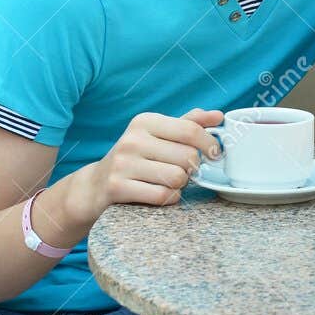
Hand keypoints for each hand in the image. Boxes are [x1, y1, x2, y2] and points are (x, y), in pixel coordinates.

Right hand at [68, 109, 222, 225]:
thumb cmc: (137, 156)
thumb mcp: (160, 134)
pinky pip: (163, 196)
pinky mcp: (118, 187)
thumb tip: (218, 116)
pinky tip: (158, 193)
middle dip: (191, 168)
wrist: (96, 184)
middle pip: (188, 157)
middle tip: (179, 170)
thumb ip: (189, 123)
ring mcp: (123, 163)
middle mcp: (132, 139)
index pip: (191, 130)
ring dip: (179, 184)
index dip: (210, 144)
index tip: (215, 154)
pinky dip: (168, 198)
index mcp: (145, 121)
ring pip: (178, 178)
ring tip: (166, 180)